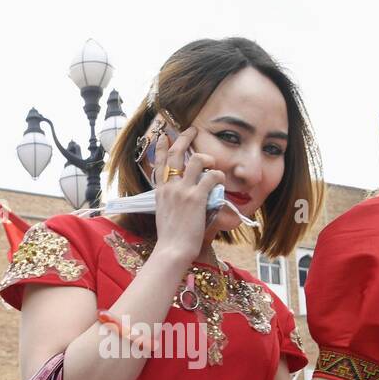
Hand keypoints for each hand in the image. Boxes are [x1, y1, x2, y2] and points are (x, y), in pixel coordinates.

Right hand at [151, 125, 224, 261]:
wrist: (172, 250)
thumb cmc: (171, 239)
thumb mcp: (164, 215)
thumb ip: (172, 202)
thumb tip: (184, 199)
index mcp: (160, 192)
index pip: (158, 163)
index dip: (160, 147)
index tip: (163, 136)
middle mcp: (170, 187)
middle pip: (175, 153)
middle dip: (185, 137)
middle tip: (193, 129)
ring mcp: (183, 191)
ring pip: (196, 159)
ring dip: (207, 158)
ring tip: (213, 164)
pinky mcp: (196, 197)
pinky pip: (211, 176)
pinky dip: (218, 176)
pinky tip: (220, 182)